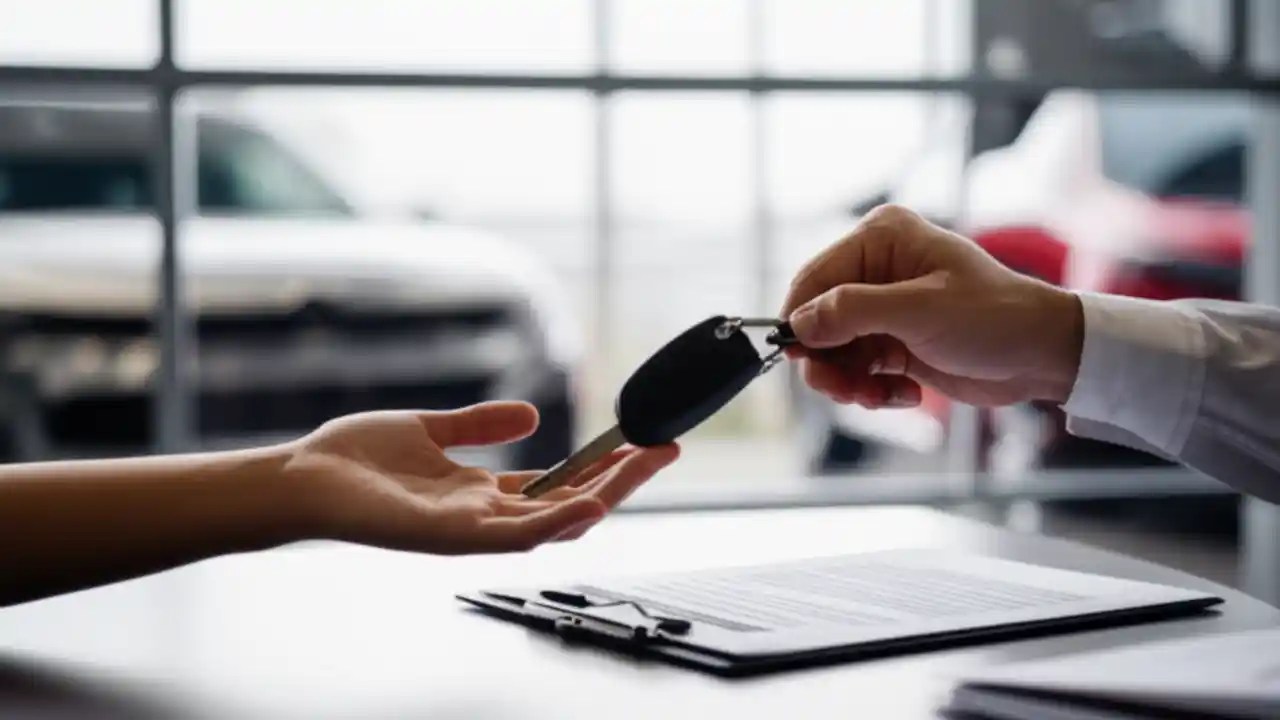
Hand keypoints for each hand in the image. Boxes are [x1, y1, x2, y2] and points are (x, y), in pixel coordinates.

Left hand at [284, 402, 677, 553]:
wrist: (302, 479)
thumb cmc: (354, 459)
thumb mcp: (430, 429)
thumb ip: (481, 423)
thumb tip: (534, 414)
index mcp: (481, 493)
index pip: (558, 483)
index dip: (601, 464)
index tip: (640, 439)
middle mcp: (484, 516)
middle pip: (569, 502)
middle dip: (621, 478)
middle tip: (665, 449)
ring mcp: (471, 531)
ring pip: (554, 521)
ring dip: (604, 497)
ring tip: (643, 467)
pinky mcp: (452, 538)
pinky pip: (514, 536)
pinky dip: (556, 523)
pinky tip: (590, 505)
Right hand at [780, 204, 1083, 408]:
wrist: (1042, 355)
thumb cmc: (994, 318)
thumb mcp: (919, 310)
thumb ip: (853, 311)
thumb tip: (799, 323)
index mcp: (880, 239)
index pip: (813, 279)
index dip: (801, 321)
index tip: (803, 358)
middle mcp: (876, 268)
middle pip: (817, 319)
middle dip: (828, 360)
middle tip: (845, 390)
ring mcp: (883, 307)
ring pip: (833, 351)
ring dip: (849, 382)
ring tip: (877, 397)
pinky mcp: (893, 341)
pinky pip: (857, 370)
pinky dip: (871, 389)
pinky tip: (903, 395)